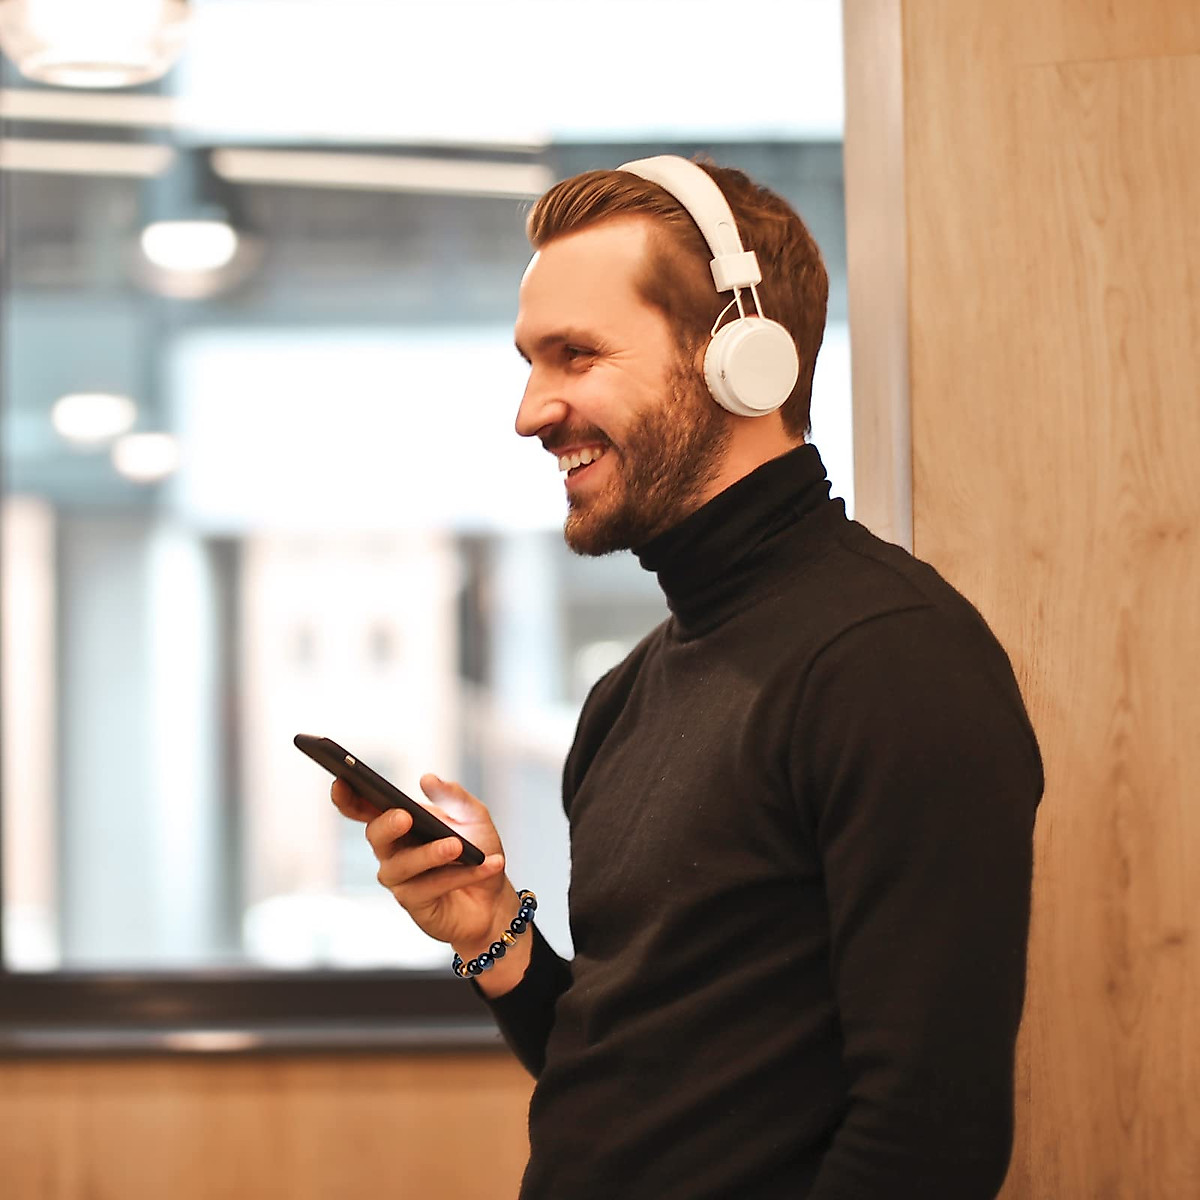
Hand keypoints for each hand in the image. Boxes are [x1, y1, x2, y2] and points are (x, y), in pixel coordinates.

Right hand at [331, 773, 515, 950]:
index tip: (341, 781)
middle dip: (387, 825)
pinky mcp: (415, 905)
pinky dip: (461, 874)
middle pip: (376, 836)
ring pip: (401, 866)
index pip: (364, 809)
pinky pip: (432, 887)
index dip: (348, 797)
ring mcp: (401, 881)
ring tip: (456, 846)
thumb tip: (427, 779)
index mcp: (399, 824)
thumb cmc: (477, 852)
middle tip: (405, 816)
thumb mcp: (474, 816)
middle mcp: (393, 852)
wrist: (495, 897)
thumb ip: (453, 796)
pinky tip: (488, 864)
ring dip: (429, 854)